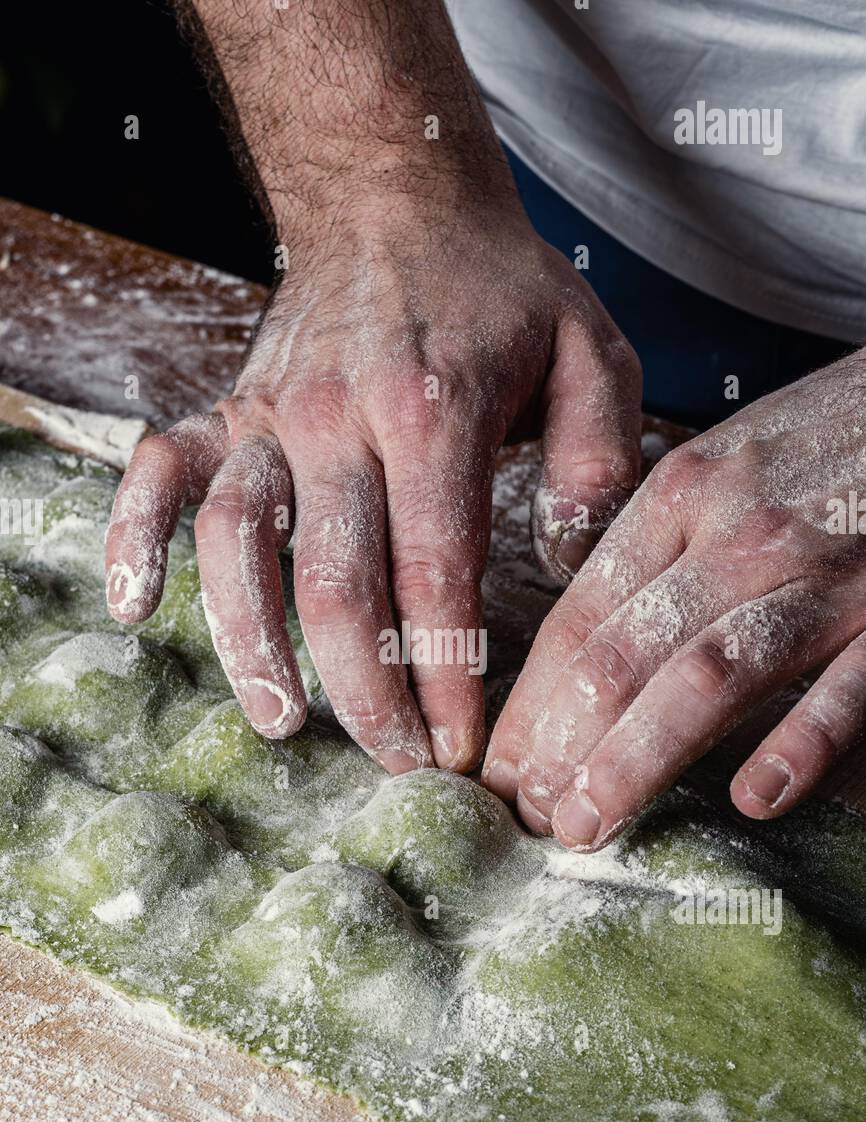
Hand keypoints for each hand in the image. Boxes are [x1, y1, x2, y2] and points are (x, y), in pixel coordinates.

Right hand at [105, 193, 639, 776]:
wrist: (399, 196)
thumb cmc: (502, 289)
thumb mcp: (591, 351)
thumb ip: (599, 458)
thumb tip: (568, 563)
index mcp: (435, 411)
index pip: (437, 572)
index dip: (445, 674)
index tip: (460, 749)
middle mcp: (340, 418)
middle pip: (337, 581)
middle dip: (367, 690)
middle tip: (394, 761)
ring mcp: (271, 414)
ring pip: (238, 543)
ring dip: (251, 644)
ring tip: (281, 724)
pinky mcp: (227, 408)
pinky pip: (161, 472)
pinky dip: (133, 535)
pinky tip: (131, 605)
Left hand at [484, 351, 865, 846]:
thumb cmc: (836, 434)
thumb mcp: (728, 458)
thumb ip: (661, 540)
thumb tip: (587, 639)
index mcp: (682, 495)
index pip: (579, 619)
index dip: (528, 706)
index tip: (498, 769)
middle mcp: (737, 535)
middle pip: (622, 658)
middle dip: (560, 748)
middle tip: (527, 816)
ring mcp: (819, 575)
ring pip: (705, 677)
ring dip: (635, 759)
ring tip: (588, 824)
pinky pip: (844, 688)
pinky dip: (798, 743)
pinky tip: (755, 798)